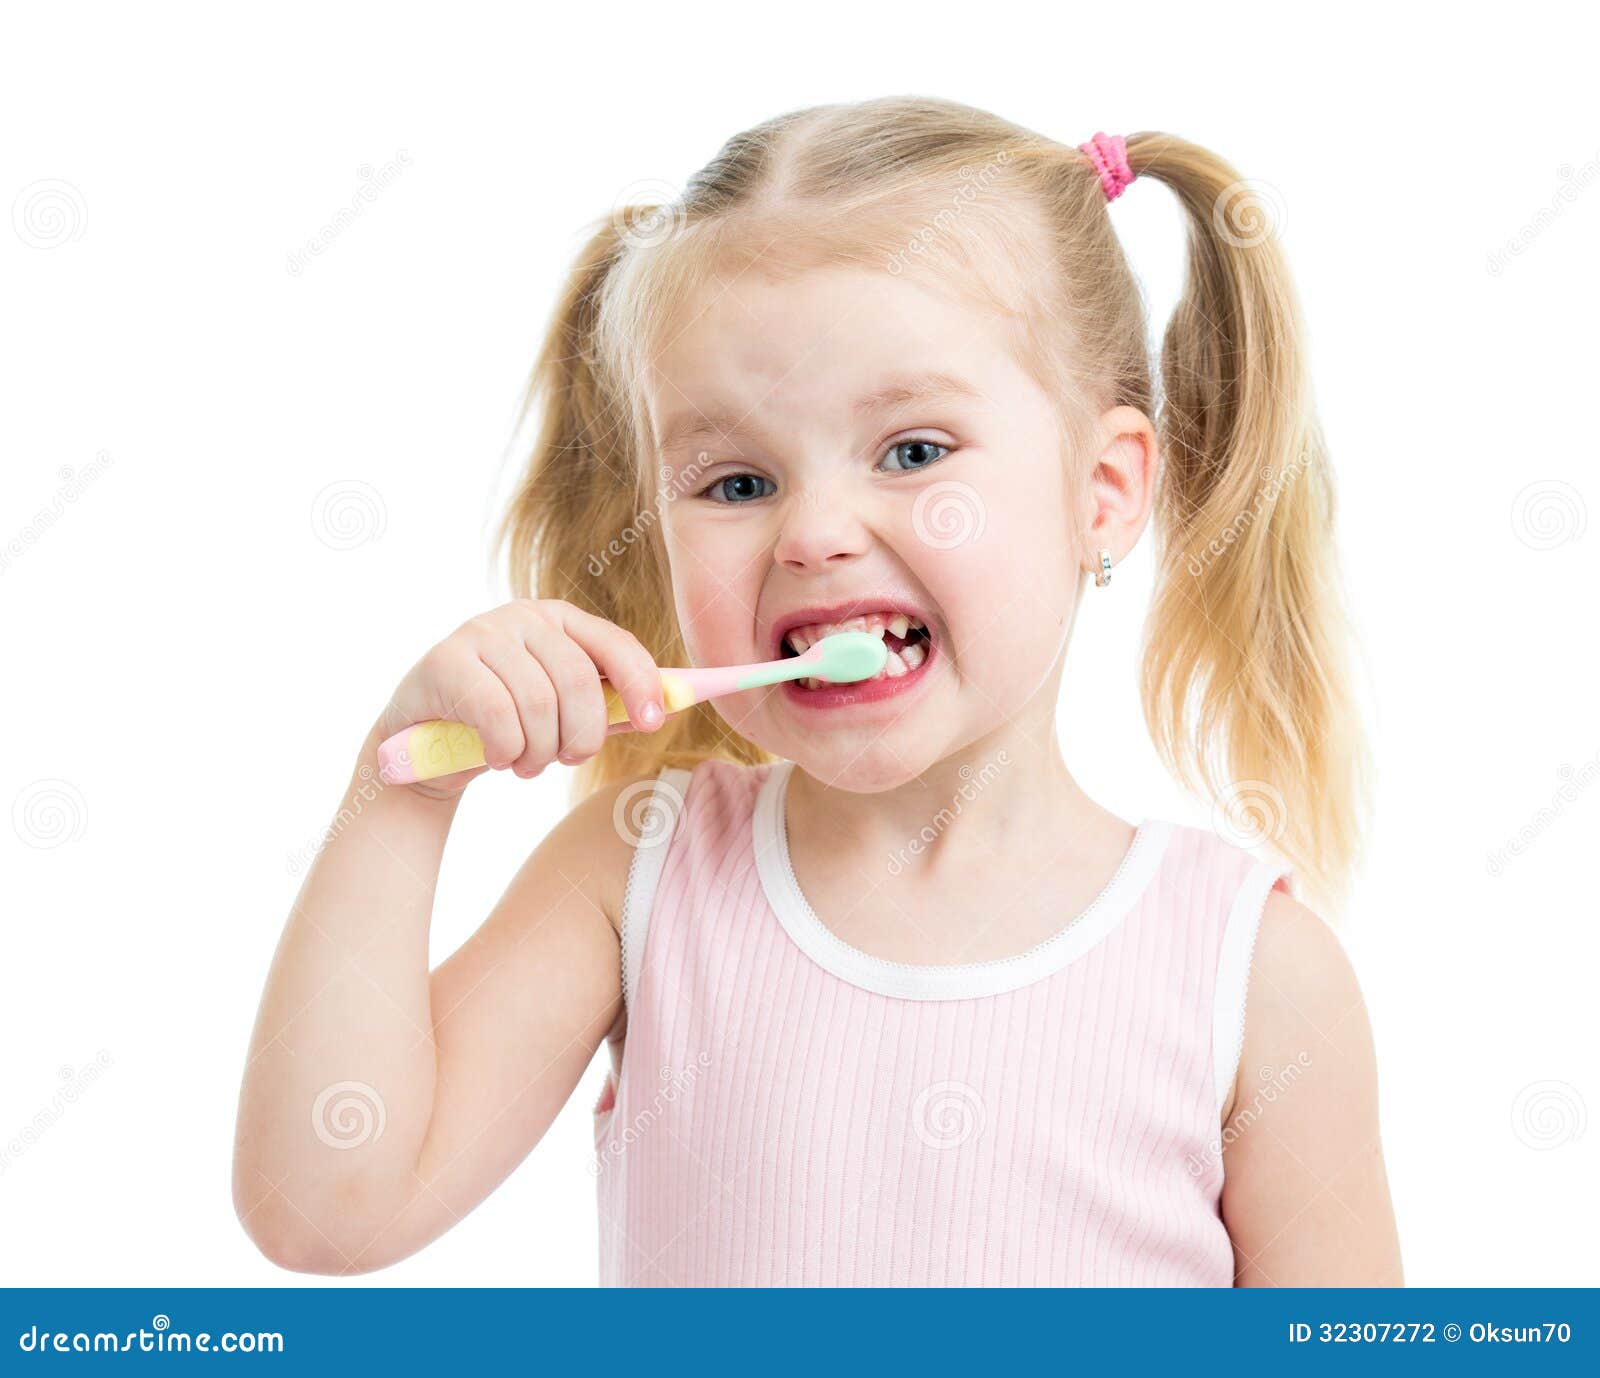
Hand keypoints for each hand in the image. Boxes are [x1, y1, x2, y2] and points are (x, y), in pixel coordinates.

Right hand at [375, 599, 664, 799]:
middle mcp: (523, 615)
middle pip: (579, 680)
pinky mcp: (445, 660)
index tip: (654, 724)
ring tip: (525, 764)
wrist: (424, 742)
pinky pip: (496, 714)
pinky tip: (498, 758)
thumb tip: (665, 708)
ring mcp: (481, 632)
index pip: (615, 644)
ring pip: (538, 702)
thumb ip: (606, 705)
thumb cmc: (507, 725)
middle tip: (565, 759)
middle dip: (581, 735)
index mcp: (560, 620)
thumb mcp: (561, 713)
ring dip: (538, 751)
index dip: (641, 683)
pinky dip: (506, 749)